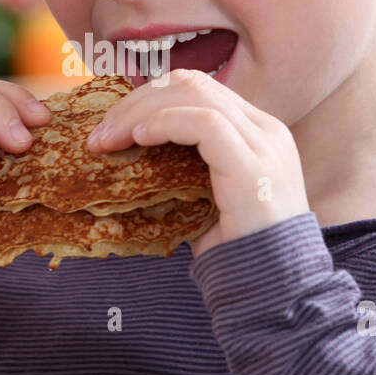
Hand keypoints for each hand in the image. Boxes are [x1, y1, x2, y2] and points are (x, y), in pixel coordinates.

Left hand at [85, 68, 309, 259]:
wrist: (276, 291)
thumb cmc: (237, 253)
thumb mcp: (204, 199)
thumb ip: (181, 169)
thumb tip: (128, 154)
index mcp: (257, 133)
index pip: (198, 90)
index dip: (149, 98)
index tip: (111, 128)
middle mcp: (266, 130)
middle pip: (192, 83)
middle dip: (137, 101)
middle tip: (99, 135)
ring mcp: (265, 146)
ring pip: (195, 94)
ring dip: (139, 112)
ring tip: (107, 140)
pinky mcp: (254, 168)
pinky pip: (205, 124)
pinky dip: (165, 124)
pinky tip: (138, 140)